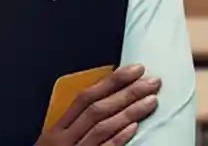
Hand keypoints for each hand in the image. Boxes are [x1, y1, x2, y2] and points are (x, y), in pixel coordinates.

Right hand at [35, 64, 160, 145]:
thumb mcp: (56, 143)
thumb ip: (74, 126)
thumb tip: (107, 102)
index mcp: (56, 129)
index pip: (85, 97)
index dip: (111, 81)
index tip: (133, 69)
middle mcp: (63, 139)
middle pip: (97, 108)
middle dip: (126, 91)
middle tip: (150, 81)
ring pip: (101, 126)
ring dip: (129, 111)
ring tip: (151, 100)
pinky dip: (118, 137)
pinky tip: (134, 127)